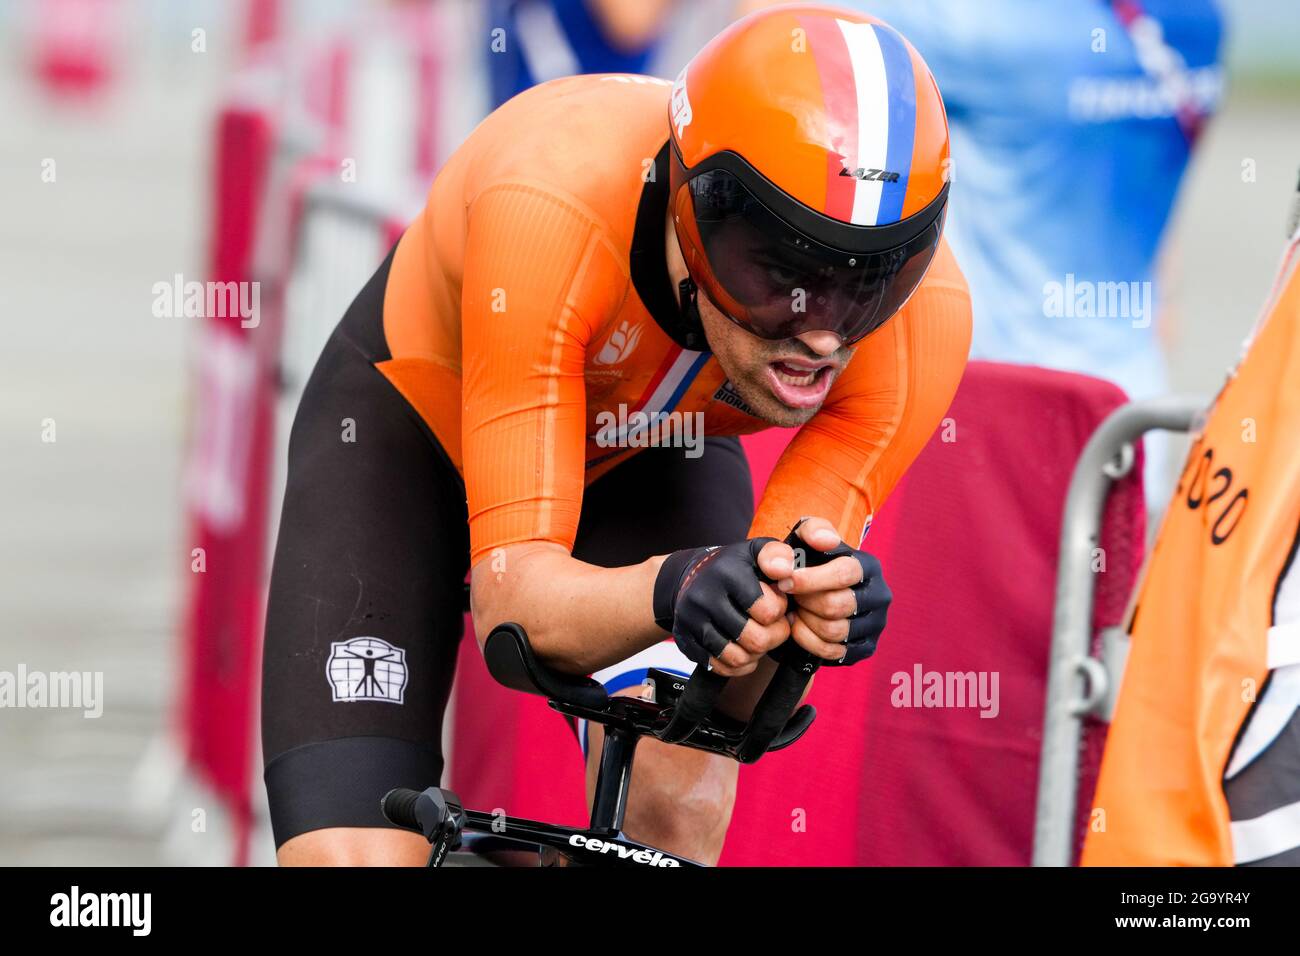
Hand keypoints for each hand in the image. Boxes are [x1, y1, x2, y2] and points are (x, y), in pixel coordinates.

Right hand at [654, 537, 796, 676]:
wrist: (690, 576)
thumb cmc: (731, 566)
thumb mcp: (756, 550)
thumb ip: (777, 554)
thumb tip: (786, 572)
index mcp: (727, 573)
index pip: (768, 611)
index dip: (780, 611)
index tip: (776, 604)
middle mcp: (705, 597)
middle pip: (755, 639)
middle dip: (773, 637)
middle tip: (774, 628)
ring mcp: (692, 621)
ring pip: (737, 658)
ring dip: (756, 654)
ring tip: (758, 638)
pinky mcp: (684, 640)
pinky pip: (720, 668)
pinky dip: (738, 665)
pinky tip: (743, 649)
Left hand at [781, 517, 890, 665]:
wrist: (805, 594)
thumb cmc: (805, 564)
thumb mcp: (805, 540)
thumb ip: (812, 530)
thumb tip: (825, 540)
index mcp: (869, 566)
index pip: (846, 573)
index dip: (811, 579)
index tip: (786, 582)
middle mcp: (879, 595)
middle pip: (838, 605)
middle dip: (806, 602)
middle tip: (789, 597)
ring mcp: (876, 624)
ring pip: (836, 631)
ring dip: (806, 622)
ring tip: (794, 610)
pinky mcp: (866, 647)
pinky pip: (836, 652)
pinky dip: (810, 642)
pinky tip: (799, 627)